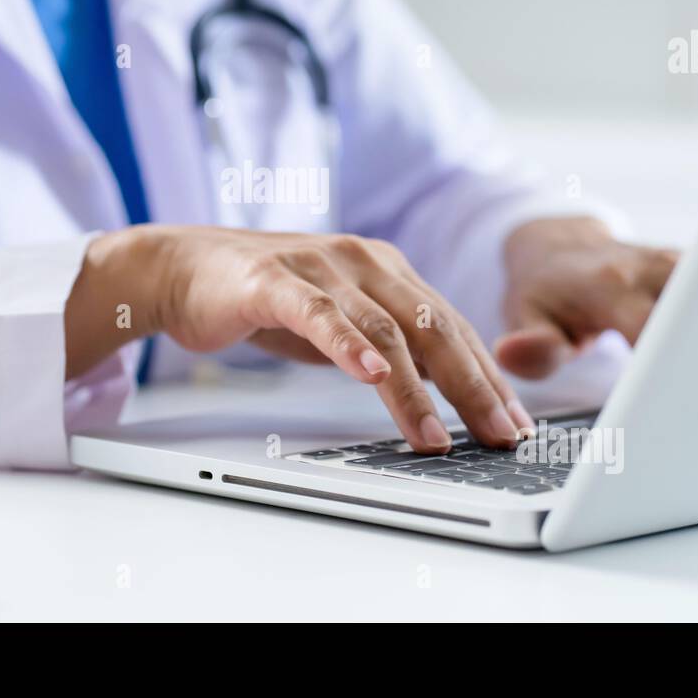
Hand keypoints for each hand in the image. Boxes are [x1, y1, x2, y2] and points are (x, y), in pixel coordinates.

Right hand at [65, 226, 535, 452]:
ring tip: (434, 433)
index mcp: (386, 270)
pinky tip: (369, 373)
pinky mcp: (274, 280)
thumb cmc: (263, 297)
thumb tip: (439, 388)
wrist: (183, 267)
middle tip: (499, 435)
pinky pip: (318, 313)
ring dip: (414, 387)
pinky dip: (347, 345)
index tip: (514, 424)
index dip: (487, 376)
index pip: (451, 327)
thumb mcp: (338, 320)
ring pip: (382, 328)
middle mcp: (362, 261)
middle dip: (473, 386)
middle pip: (432, 327)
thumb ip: (384, 343)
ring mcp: (319, 267)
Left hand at [494, 217, 678, 378]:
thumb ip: (532, 345)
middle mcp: (652, 270)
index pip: (656, 329)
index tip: (680, 401)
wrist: (559, 249)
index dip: (672, 365)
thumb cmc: (543, 293)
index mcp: (610, 286)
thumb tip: (513, 354)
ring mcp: (681, 265)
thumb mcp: (525, 317)